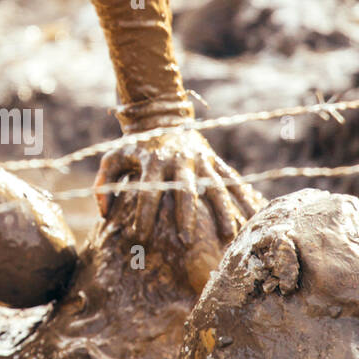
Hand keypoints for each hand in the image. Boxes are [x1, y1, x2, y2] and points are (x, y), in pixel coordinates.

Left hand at [95, 126, 263, 288]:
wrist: (160, 117)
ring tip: (229, 235)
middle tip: (186, 241)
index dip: (142, 214)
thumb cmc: (134, 146)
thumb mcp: (112, 158)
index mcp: (153, 161)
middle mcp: (179, 161)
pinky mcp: (213, 161)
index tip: (138, 236)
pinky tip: (255, 216)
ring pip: (215, 187)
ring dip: (223, 211)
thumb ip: (103, 184)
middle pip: (184, 191)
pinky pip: (232, 181)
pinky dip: (244, 197)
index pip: (147, 192)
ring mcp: (200, 160)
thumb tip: (104, 214)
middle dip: (185, 216)